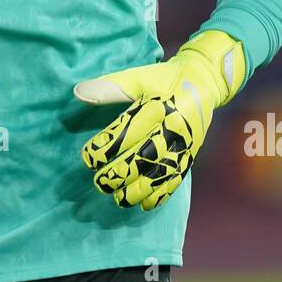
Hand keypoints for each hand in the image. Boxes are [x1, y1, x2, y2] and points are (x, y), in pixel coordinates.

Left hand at [74, 30, 244, 209]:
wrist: (204, 81)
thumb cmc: (163, 79)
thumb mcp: (136, 77)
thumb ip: (108, 87)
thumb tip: (77, 93)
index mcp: (157, 106)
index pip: (127, 132)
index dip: (105, 148)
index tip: (88, 158)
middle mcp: (172, 128)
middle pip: (143, 158)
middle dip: (119, 174)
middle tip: (99, 183)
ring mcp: (184, 144)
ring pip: (160, 174)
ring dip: (137, 191)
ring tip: (118, 198)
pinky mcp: (191, 155)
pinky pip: (177, 180)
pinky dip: (160, 195)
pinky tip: (144, 204)